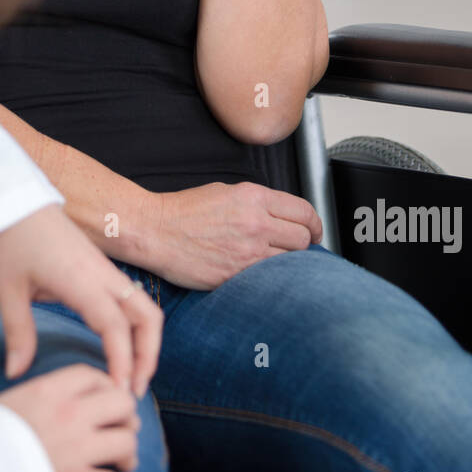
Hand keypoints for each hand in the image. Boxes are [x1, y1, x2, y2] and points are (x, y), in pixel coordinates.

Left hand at [0, 205, 161, 396]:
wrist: (10, 197)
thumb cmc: (9, 238)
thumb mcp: (8, 288)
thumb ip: (18, 333)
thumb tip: (17, 373)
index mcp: (81, 280)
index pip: (116, 327)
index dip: (123, 361)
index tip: (120, 391)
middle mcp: (101, 274)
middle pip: (147, 316)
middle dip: (149, 355)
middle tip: (134, 391)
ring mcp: (103, 268)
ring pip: (144, 306)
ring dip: (146, 341)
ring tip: (133, 374)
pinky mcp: (98, 265)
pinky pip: (131, 297)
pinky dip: (136, 325)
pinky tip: (121, 346)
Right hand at [0, 364, 138, 471]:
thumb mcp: (6, 403)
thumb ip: (38, 397)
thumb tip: (50, 399)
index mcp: (49, 391)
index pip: (92, 375)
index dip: (106, 384)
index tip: (106, 396)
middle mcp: (70, 415)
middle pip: (122, 404)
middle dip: (126, 416)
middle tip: (123, 428)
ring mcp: (77, 450)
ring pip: (126, 442)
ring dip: (129, 454)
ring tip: (125, 462)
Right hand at [149, 181, 322, 290]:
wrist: (156, 231)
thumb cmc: (184, 211)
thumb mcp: (226, 192)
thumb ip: (257, 203)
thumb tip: (280, 216)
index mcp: (254, 198)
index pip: (304, 212)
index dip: (315, 224)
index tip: (314, 231)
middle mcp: (256, 223)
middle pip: (303, 239)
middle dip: (303, 243)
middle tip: (295, 248)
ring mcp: (247, 251)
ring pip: (290, 262)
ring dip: (286, 263)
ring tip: (273, 261)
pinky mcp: (236, 275)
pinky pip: (267, 279)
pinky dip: (268, 278)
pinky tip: (258, 274)